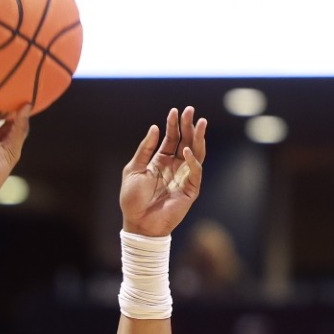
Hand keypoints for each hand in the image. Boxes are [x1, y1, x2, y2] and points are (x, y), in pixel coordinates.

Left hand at [120, 107, 207, 236]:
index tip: (175, 111)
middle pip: (186, 141)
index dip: (173, 125)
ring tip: (200, 123)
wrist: (138, 223)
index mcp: (161, 161)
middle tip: (191, 111)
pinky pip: (195, 172)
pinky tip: (185, 150)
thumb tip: (154, 128)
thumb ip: (145, 149)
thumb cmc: (133, 199)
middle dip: (189, 126)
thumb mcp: (134, 169)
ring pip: (196, 153)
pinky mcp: (190, 190)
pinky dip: (192, 161)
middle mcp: (175, 167)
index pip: (171, 139)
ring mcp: (184, 177)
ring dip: (198, 138)